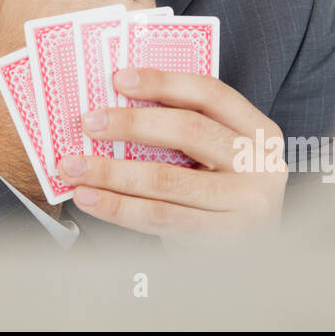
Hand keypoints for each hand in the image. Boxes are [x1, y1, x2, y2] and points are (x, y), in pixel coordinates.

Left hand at [59, 67, 287, 248]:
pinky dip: (118, 207)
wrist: (248, 256)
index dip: (164, 82)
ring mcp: (247, 204)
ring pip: (166, 179)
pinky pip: (161, 217)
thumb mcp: (217, 156)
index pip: (210, 93)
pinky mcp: (225, 238)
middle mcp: (261, 164)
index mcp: (259, 131)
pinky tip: (90, 198)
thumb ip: (183, 131)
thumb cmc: (220, 194)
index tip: (119, 78)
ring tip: (73, 166)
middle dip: (131, 124)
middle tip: (88, 123)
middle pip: (189, 131)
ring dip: (111, 172)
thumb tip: (113, 106)